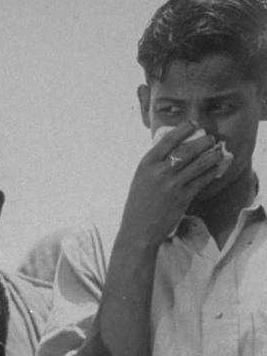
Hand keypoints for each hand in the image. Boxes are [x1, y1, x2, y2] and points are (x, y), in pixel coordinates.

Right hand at [120, 122, 222, 245]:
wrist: (138, 230)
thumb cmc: (138, 205)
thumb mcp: (141, 179)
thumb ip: (155, 164)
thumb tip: (175, 149)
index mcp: (146, 164)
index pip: (169, 139)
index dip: (184, 129)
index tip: (193, 125)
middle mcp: (160, 171)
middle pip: (189, 148)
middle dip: (204, 141)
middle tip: (210, 139)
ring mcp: (173, 184)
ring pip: (201, 162)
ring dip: (212, 154)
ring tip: (217, 152)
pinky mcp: (184, 196)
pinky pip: (204, 179)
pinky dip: (212, 171)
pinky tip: (216, 168)